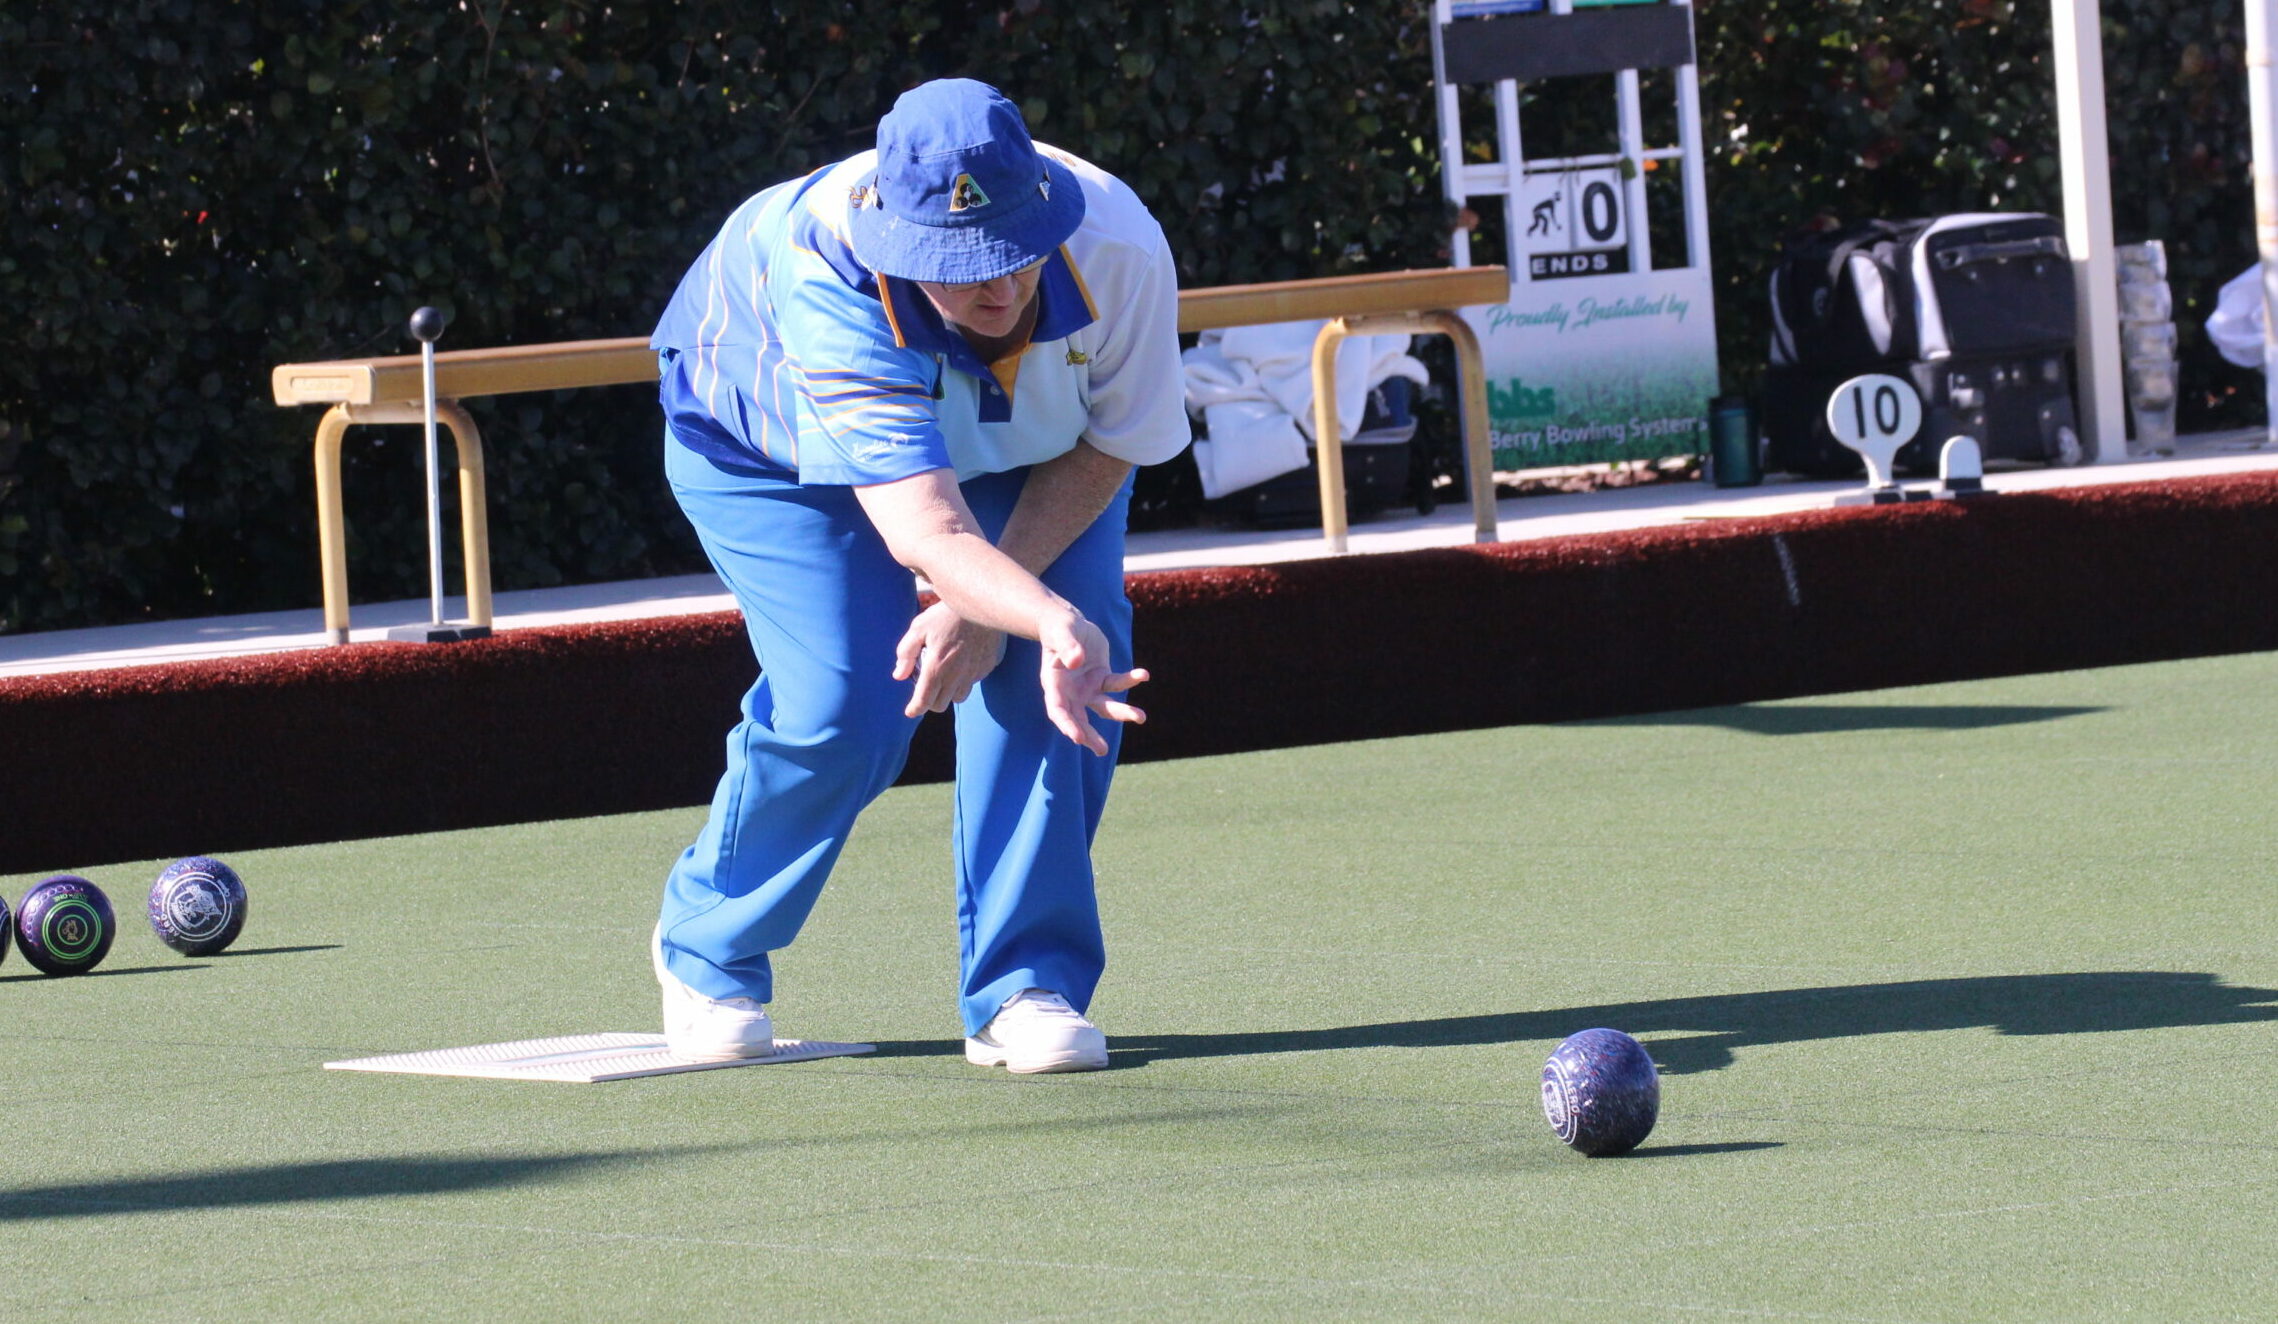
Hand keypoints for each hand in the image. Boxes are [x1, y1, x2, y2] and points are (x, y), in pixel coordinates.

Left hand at [894, 601, 1006, 715]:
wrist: (982, 603)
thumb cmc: (946, 614)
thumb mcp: (918, 628)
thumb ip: (905, 653)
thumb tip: (899, 674)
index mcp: (936, 667)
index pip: (924, 700)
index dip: (914, 709)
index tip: (910, 710)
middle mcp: (956, 675)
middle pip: (940, 705)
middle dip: (930, 701)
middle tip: (926, 687)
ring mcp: (974, 673)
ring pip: (958, 697)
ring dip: (948, 693)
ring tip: (944, 676)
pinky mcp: (987, 667)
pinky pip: (973, 682)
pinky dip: (964, 679)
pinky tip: (961, 663)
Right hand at [1037, 612, 1149, 755]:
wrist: (1068, 623)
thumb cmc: (1059, 629)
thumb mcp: (1061, 634)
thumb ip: (1068, 647)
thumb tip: (1077, 661)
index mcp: (1054, 684)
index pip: (1058, 710)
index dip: (1067, 724)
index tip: (1077, 738)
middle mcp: (1070, 692)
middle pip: (1079, 718)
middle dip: (1090, 735)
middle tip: (1101, 750)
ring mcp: (1087, 688)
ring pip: (1104, 707)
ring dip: (1122, 713)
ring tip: (1141, 717)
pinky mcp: (1102, 678)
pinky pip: (1117, 683)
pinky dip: (1130, 679)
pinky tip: (1143, 674)